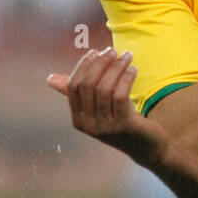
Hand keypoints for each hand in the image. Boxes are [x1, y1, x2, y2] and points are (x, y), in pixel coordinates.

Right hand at [47, 47, 167, 168]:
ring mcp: (105, 127)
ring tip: (127, 56)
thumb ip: (79, 93)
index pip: (74, 86)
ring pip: (105, 89)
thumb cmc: (122, 122)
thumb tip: (49, 79)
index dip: (83, 66)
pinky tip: (133, 68)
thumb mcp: (99, 109)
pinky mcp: (123, 126)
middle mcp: (88, 125)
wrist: (147, 147)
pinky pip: (120, 95)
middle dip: (100, 63)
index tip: (96, 52)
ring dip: (116, 67)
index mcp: (78, 120)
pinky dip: (126, 78)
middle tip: (113, 50)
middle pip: (88, 85)